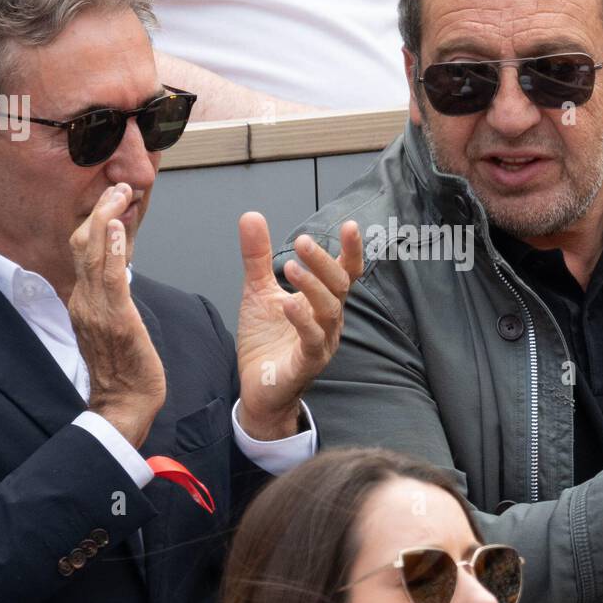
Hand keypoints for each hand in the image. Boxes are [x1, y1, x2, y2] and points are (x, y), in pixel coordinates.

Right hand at [68, 183, 165, 447]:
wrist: (124, 404)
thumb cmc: (123, 367)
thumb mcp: (110, 324)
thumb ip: (109, 296)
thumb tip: (117, 269)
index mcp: (81, 300)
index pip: (81, 250)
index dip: (94, 221)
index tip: (110, 197)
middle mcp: (82, 300)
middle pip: (80, 244)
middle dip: (97, 210)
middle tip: (116, 185)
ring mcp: (95, 310)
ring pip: (92, 254)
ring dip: (106, 219)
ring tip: (119, 193)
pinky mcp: (115, 320)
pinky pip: (111, 278)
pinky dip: (113, 249)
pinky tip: (118, 227)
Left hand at [235, 213, 362, 440]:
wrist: (258, 387)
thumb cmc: (266, 340)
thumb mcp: (258, 291)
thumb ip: (257, 256)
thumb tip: (251, 215)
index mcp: (322, 301)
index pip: (345, 272)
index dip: (351, 250)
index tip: (350, 225)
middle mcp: (328, 320)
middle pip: (339, 286)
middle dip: (323, 262)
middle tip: (303, 242)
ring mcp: (322, 342)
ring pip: (329, 310)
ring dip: (312, 286)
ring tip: (290, 267)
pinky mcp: (307, 363)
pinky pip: (312, 340)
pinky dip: (302, 321)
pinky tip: (287, 305)